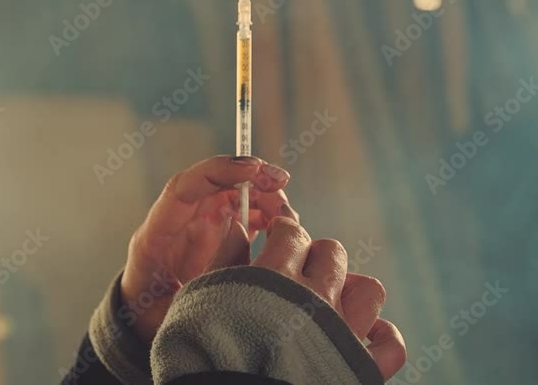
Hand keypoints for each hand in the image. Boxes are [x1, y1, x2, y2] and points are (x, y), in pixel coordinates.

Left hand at [120, 155, 295, 344]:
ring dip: (261, 195)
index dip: (218, 171)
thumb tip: (242, 247)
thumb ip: (203, 280)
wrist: (141, 323)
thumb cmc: (151, 316)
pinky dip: (263, 213)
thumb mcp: (171, 308)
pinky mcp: (214, 236)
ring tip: (286, 213)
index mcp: (156, 235)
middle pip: (214, 184)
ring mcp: (197, 226)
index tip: (254, 168)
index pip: (183, 188)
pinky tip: (281, 225)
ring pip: (232, 195)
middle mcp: (178, 222)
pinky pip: (240, 213)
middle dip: (248, 176)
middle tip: (280, 182)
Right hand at [211, 216, 407, 379]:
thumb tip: (239, 225)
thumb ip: (224, 257)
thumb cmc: (205, 348)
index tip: (274, 238)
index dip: (283, 232)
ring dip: (351, 288)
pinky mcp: (360, 368)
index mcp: (275, 275)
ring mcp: (342, 333)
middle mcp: (315, 298)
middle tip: (295, 270)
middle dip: (313, 255)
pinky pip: (391, 346)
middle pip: (332, 253)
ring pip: (368, 290)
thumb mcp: (202, 296)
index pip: (292, 233)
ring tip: (330, 298)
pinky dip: (381, 337)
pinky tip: (364, 334)